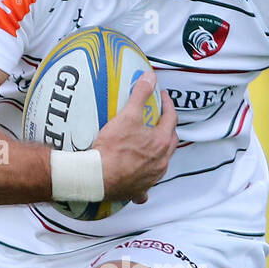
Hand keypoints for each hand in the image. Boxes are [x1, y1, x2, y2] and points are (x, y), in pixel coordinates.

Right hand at [92, 71, 176, 204]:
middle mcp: (161, 161)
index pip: (171, 118)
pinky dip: (144, 183)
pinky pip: (145, 188)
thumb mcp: (127, 116)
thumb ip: (140, 94)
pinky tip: (140, 182)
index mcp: (161, 142)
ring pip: (162, 163)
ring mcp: (151, 177)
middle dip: (168, 129)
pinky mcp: (139, 190)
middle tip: (160, 120)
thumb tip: (150, 77)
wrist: (97, 176)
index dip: (168, 105)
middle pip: (171, 141)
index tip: (163, 98)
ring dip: (160, 153)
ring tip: (152, 146)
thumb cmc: (112, 147)